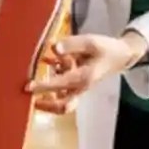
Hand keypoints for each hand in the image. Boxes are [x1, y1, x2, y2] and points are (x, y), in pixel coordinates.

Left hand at [26, 31, 148, 113]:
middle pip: (63, 106)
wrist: (120, 56)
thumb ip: (72, 44)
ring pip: (62, 100)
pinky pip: (63, 87)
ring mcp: (79, 88)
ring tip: (37, 82)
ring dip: (49, 93)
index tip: (28, 86)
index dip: (43, 86)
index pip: (60, 84)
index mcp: (84, 77)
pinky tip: (48, 61)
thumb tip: (54, 48)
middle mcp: (80, 87)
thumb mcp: (90, 42)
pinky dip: (55, 78)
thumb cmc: (106, 49)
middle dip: (46, 106)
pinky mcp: (78, 84)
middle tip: (31, 101)